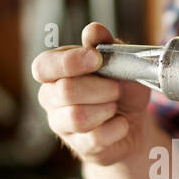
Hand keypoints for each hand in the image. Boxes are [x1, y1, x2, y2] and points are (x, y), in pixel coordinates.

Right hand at [32, 22, 151, 165]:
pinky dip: (117, 128)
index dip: (70, 62)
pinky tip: (120, 124)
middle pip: (65, 91)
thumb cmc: (120, 87)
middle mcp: (50, 97)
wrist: (134, 122)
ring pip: (77, 117)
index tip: (97, 59)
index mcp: (55, 71)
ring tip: (115, 106)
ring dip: (106, 108)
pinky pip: (96, 138)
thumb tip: (93, 31)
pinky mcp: (78, 146)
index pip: (44, 66)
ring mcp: (61, 124)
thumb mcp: (119, 61)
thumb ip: (106, 44)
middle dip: (100, 88)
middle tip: (116, 88)